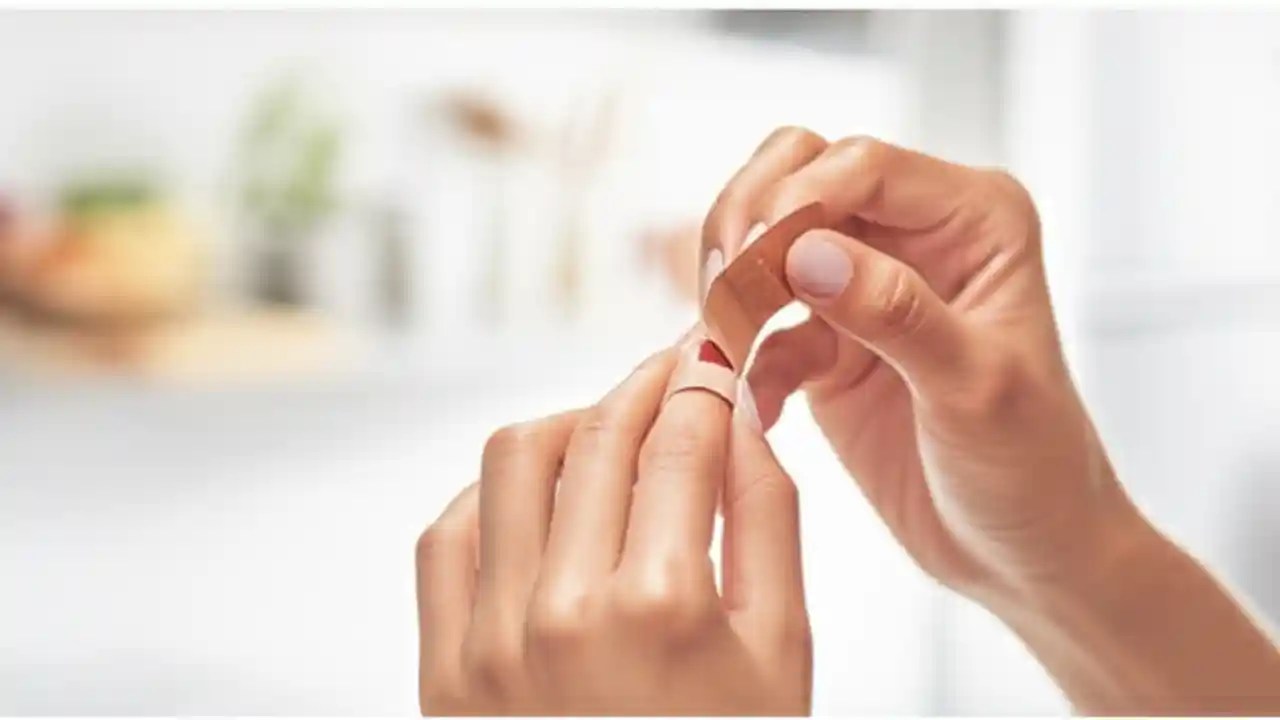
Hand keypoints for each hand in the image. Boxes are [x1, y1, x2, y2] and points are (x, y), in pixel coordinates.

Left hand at [415, 343, 810, 714]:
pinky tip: (543, 501)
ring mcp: (488, 638)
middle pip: (600, 433)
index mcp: (664, 607)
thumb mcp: (782, 651)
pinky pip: (448, 531)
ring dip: (570, 424)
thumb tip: (738, 414)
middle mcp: (563, 612)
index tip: (711, 350)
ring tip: (612, 435)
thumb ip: (767, 518)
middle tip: (673, 369)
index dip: (702, 377)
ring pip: (513, 458)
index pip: (681, 439)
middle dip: (644, 383)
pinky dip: (494, 494)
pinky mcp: (443, 666)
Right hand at [706, 128, 1139, 603]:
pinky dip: (743, 358)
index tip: (752, 261)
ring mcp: (865, 284)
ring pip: (767, 236)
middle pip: (798, 171)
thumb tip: (806, 252)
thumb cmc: (1033, 467)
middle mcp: (917, 234)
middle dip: (748, 222)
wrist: (1025, 549)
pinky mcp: (827, 340)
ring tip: (725, 344)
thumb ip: (894, 311)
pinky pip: (760, 322)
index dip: (794, 201)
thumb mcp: (975, 388)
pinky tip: (756, 407)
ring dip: (734, 285)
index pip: (861, 166)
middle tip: (725, 288)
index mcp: (975, 218)